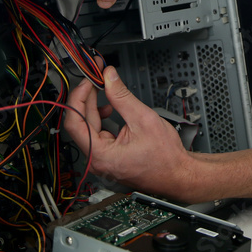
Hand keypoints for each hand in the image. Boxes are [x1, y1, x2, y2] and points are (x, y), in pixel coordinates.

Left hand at [63, 66, 191, 196]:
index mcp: (100, 155)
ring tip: (106, 91)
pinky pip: (97, 134)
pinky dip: (101, 119)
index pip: (74, 122)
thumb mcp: (143, 119)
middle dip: (88, 97)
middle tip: (98, 78)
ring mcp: (101, 160)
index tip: (88, 81)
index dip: (79, 97)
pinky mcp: (108, 157)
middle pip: (81, 123)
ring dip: (94, 107)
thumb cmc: (165, 157)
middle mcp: (96, 160)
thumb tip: (109, 77)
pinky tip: (111, 110)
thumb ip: (122, 96)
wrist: (177, 174)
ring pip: (88, 127)